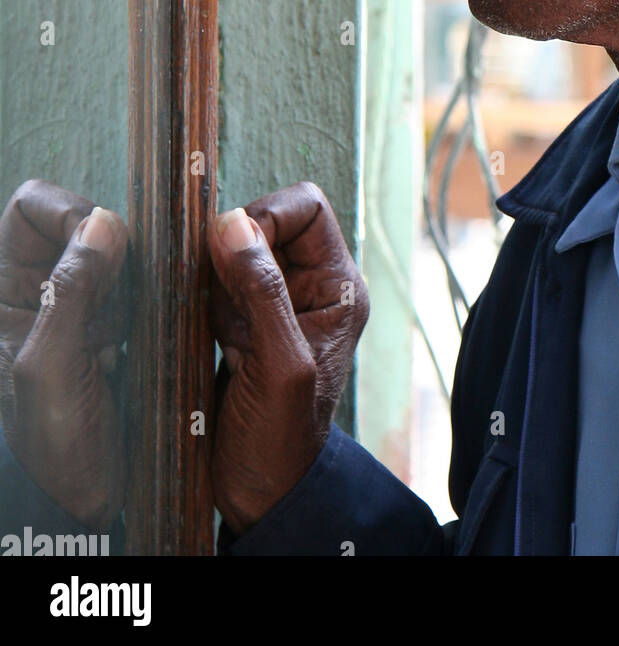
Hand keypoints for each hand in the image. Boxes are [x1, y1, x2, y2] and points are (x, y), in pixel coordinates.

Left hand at [0, 180, 127, 527]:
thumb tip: (104, 222)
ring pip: (115, 256)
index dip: (67, 214)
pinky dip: (143, 309)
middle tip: (112, 305)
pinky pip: (135, 289)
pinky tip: (130, 348)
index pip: (32, 206)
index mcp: (1, 290)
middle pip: (80, 223)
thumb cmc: (49, 445)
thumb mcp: (51, 366)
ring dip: (128, 288)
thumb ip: (73, 288)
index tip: (99, 247)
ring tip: (117, 337)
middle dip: (108, 257)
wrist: (80, 503)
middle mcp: (35, 289)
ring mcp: (73, 307)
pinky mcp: (107, 326)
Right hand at [208, 181, 368, 535]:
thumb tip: (233, 223)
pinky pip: (213, 285)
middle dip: (233, 254)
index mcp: (337, 285)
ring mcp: (274, 301)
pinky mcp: (241, 320)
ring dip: (215, 282)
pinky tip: (213, 340)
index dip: (267, 216)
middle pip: (264, 223)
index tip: (234, 249)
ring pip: (232, 252)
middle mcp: (309, 285)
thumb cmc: (284, 438)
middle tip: (227, 303)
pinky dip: (202, 302)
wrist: (262, 490)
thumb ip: (262, 291)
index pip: (306, 207)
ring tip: (223, 329)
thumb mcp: (280, 365)